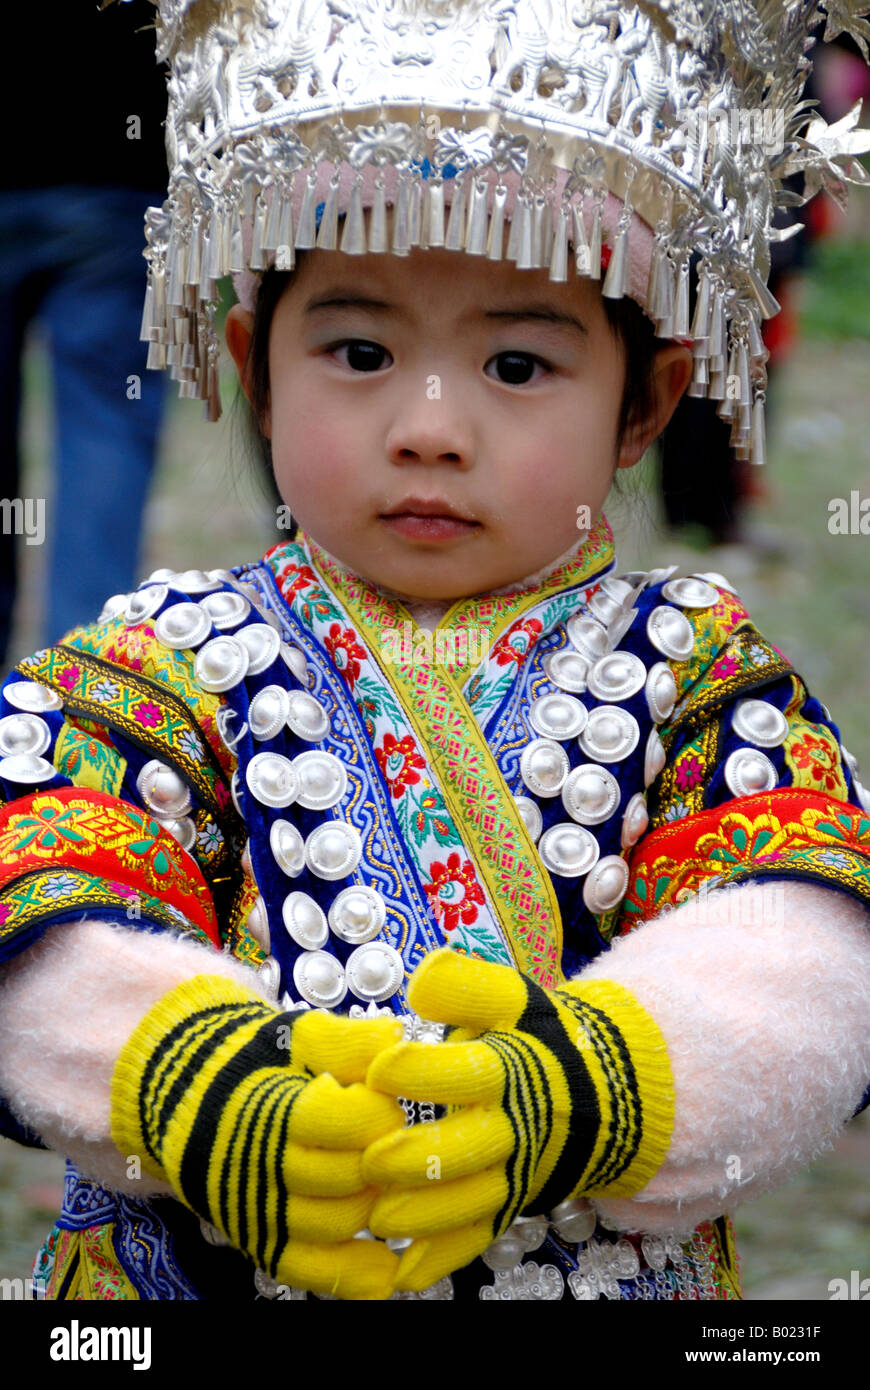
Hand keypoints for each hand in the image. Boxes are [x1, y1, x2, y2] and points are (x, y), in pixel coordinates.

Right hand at [111, 974, 405, 1298]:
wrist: (171, 1088)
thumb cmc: (238, 1058)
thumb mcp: (287, 1035)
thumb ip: (341, 1040)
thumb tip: (391, 1035)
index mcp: (271, 1105)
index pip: (339, 1120)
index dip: (375, 1112)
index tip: (385, 1099)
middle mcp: (260, 1161)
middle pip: (346, 1175)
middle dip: (381, 1158)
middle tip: (392, 1140)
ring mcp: (255, 1205)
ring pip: (333, 1223)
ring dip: (371, 1206)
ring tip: (384, 1181)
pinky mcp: (255, 1236)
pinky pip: (302, 1266)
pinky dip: (347, 1274)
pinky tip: (383, 1270)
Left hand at [362, 950, 673, 1291]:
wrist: (604, 1092)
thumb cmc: (541, 1039)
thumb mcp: (512, 999)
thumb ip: (468, 987)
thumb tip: (425, 976)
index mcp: (515, 1068)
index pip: (474, 1071)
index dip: (428, 1071)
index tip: (383, 1067)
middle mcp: (519, 1126)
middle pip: (471, 1148)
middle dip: (421, 1157)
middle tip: (372, 1159)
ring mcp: (516, 1172)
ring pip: (473, 1202)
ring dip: (428, 1214)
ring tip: (381, 1218)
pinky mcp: (511, 1204)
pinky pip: (478, 1236)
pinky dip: (444, 1257)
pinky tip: (403, 1274)